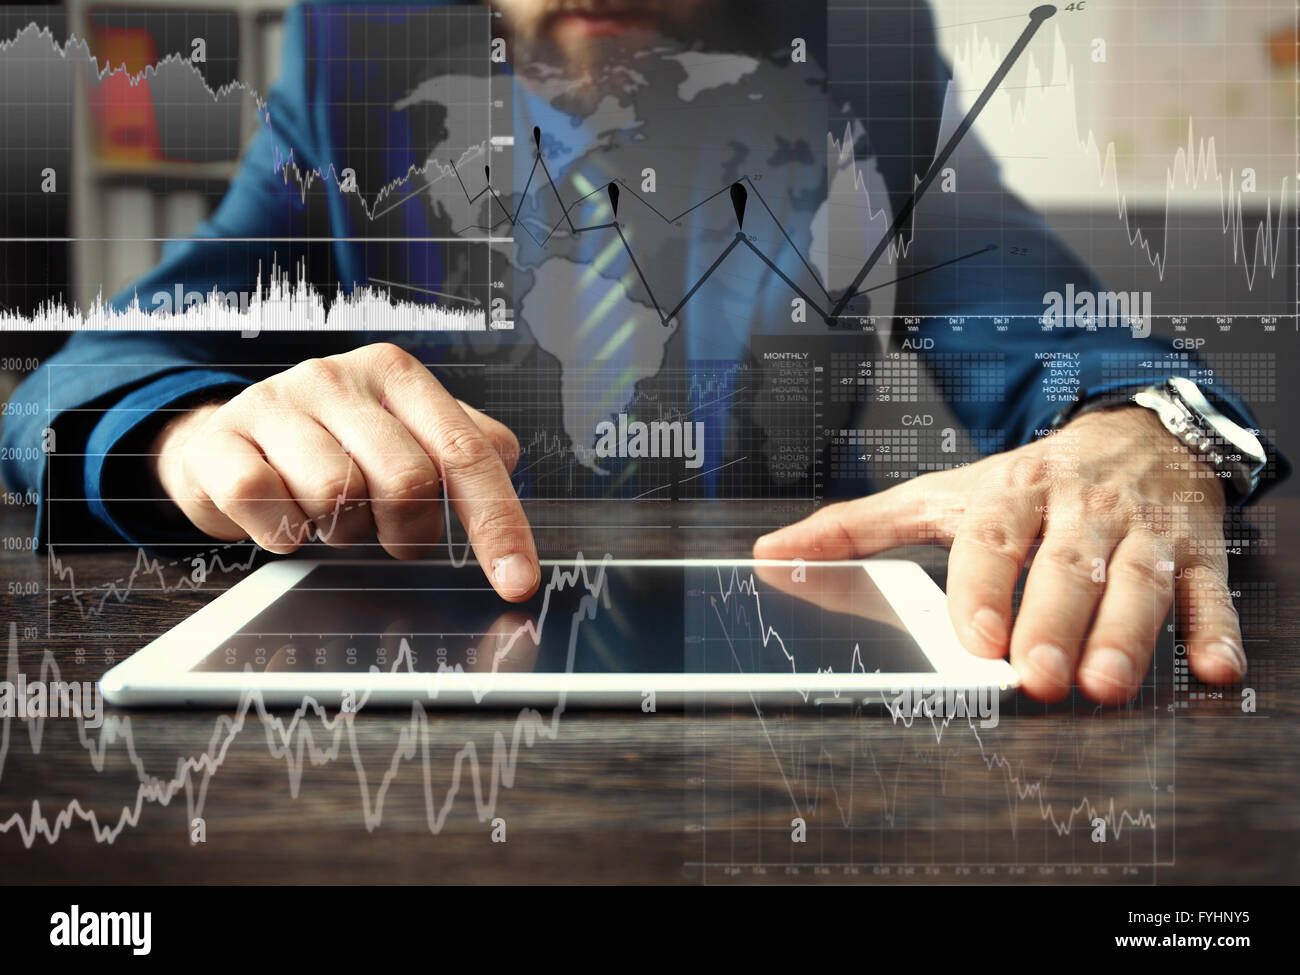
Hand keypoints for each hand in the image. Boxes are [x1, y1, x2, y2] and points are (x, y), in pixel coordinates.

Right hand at [151, 343, 539, 600]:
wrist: (227, 442)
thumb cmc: (334, 448)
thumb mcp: (404, 435)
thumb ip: (467, 454)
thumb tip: (515, 515)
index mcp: (397, 374)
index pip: (467, 453)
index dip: (498, 523)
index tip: (516, 583)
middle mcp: (337, 378)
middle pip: (408, 481)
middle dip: (409, 532)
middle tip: (389, 534)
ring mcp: (273, 403)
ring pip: (336, 497)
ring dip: (341, 532)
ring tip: (326, 515)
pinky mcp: (219, 442)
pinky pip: (265, 504)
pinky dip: (281, 533)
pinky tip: (282, 518)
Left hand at [753, 406, 1244, 703]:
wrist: (1134, 433)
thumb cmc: (1027, 480)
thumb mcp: (941, 493)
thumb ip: (859, 528)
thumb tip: (773, 556)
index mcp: (1012, 494)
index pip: (994, 540)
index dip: (985, 588)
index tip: (978, 637)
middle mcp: (1077, 511)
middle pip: (1066, 568)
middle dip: (1053, 622)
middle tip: (1042, 678)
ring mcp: (1139, 531)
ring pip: (1136, 582)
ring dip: (1128, 634)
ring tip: (1109, 683)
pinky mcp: (1193, 551)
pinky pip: (1206, 590)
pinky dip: (1214, 628)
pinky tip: (1215, 667)